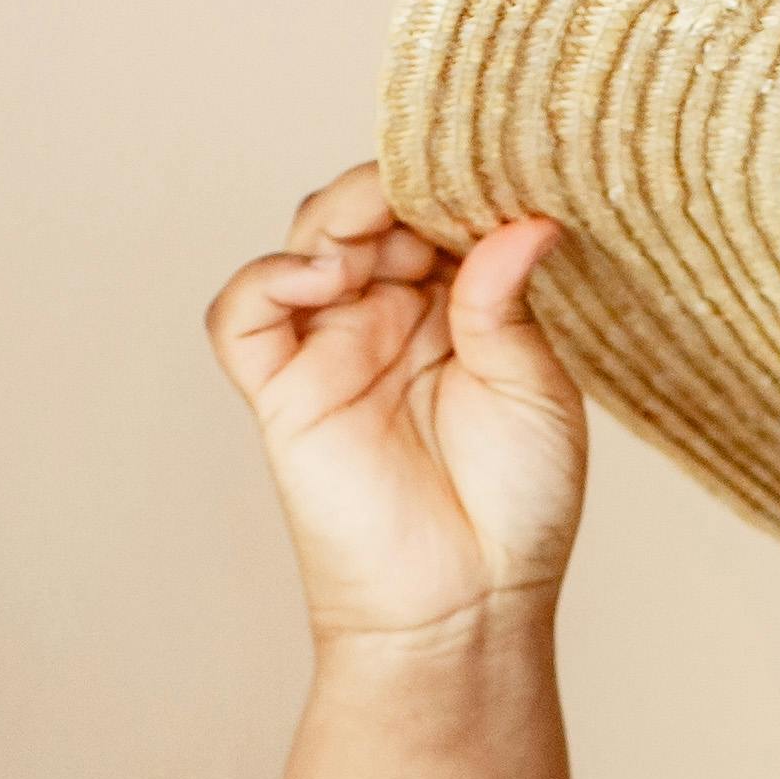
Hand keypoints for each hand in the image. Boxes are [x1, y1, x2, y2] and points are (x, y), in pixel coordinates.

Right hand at [202, 164, 587, 647]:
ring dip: (338, 221)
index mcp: (455, 305)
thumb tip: (525, 220)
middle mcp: (387, 315)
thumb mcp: (536, 388)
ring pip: (304, 242)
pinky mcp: (282, 390)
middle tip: (434, 208)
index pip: (431, 213)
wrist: (471, 602)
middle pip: (361, 211)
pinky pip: (243, 314)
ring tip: (382, 244)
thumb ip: (509, 300)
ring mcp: (330, 348)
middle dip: (393, 193)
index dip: (447, 186)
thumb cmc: (517, 507)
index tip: (486, 175)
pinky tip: (320, 278)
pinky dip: (269, 277)